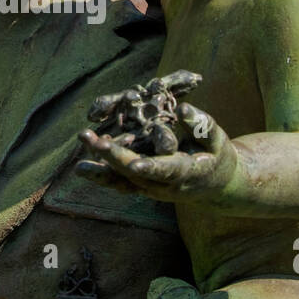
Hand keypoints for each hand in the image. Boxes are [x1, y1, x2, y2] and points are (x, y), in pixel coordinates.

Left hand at [77, 104, 238, 203]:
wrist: (214, 184)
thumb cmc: (217, 155)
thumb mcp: (217, 139)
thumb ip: (201, 125)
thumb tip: (182, 109)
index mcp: (187, 172)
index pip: (166, 170)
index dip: (151, 166)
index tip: (134, 164)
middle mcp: (165, 186)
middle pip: (135, 174)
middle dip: (113, 158)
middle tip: (94, 140)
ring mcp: (151, 189)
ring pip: (122, 182)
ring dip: (100, 170)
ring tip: (81, 156)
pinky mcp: (141, 187)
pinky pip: (119, 184)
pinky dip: (101, 176)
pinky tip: (82, 167)